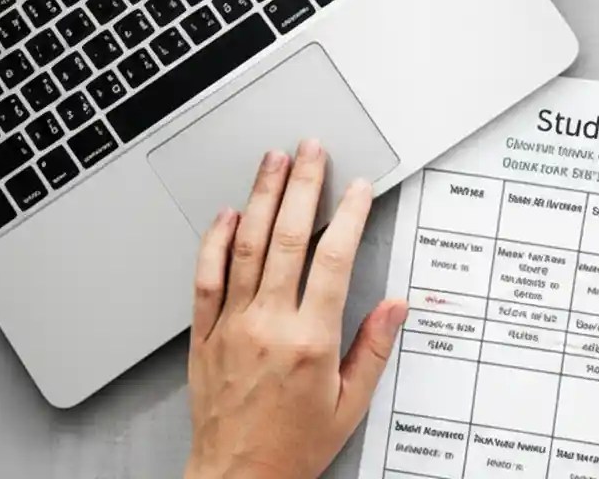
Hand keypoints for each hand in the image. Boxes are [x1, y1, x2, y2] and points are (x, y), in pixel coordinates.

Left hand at [184, 141, 407, 478]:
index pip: (334, 260)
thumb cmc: (292, 448)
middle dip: (302, 186)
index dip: (349, 216)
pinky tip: (228, 214)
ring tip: (273, 162)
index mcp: (310, 340)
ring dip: (261, 197)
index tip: (359, 189)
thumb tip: (395, 307)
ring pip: (246, 246)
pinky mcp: (203, 334)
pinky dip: (216, 241)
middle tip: (311, 150)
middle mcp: (268, 324)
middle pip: (287, 237)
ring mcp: (232, 325)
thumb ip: (372, 350)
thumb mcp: (350, 406)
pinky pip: (206, 277)